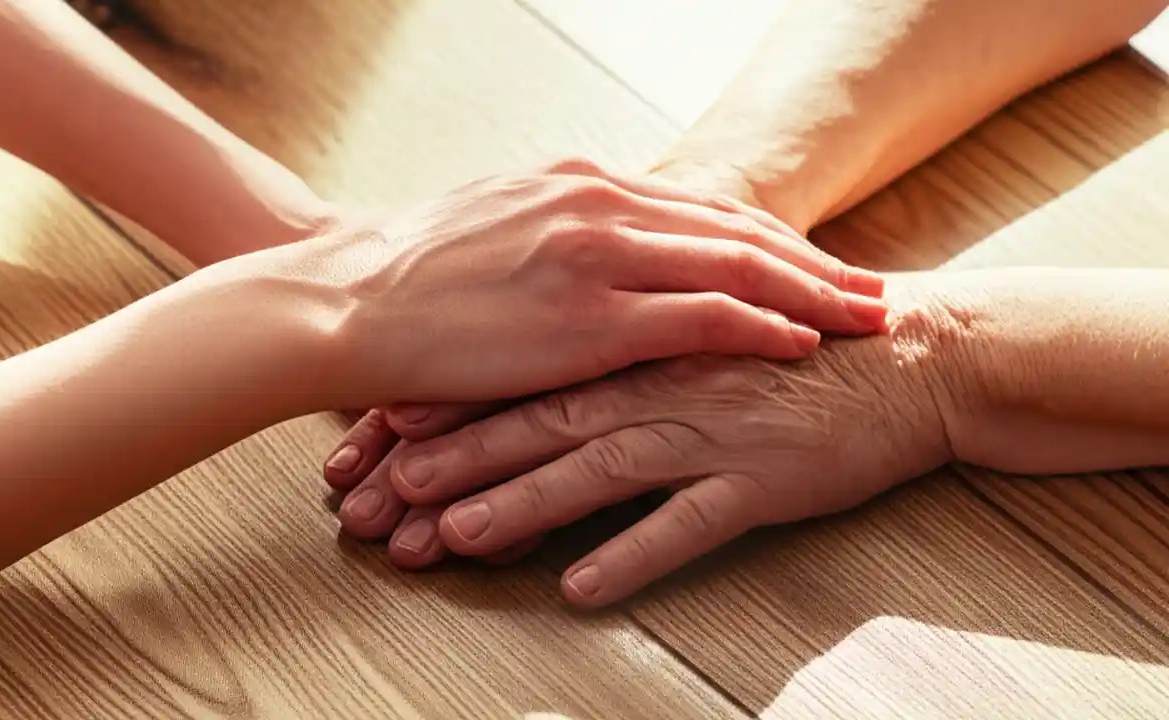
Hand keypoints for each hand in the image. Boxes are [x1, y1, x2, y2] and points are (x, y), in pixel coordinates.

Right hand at [242, 158, 885, 408]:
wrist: (344, 299)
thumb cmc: (412, 274)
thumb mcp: (499, 225)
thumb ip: (563, 228)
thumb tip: (604, 245)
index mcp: (580, 180)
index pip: (703, 205)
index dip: (770, 236)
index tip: (816, 259)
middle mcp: (599, 202)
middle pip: (737, 227)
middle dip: (814, 261)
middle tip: (871, 286)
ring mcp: (597, 255)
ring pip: (735, 265)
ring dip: (811, 293)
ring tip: (863, 317)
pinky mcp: (587, 317)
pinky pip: (699, 318)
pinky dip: (759, 327)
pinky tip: (800, 344)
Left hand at [327, 279, 965, 604]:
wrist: (901, 357)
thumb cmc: (790, 348)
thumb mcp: (696, 333)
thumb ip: (620, 350)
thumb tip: (543, 380)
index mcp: (639, 344)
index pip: (527, 374)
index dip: (455, 407)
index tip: (378, 436)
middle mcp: (660, 383)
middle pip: (541, 421)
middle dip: (457, 460)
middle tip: (384, 494)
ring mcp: (708, 430)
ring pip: (596, 469)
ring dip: (519, 503)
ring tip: (452, 537)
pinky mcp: (760, 479)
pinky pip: (688, 522)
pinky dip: (633, 553)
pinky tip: (582, 586)